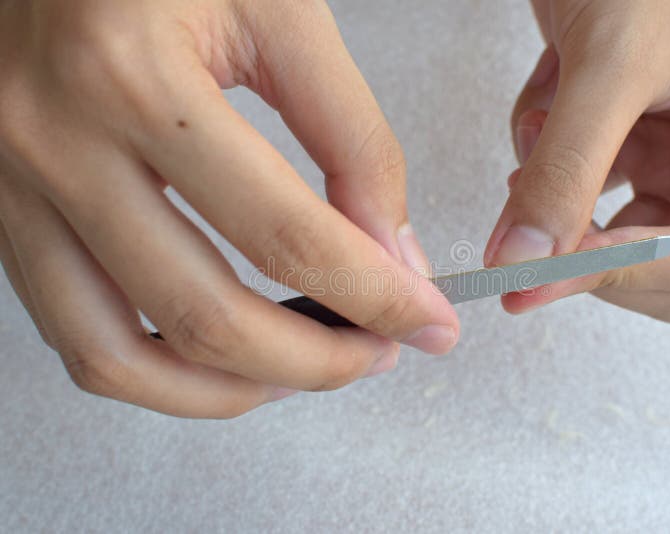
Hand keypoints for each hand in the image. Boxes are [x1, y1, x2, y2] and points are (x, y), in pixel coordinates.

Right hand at [0, 0, 458, 417]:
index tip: (426, 321)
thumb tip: (390, 253)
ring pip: (122, 356)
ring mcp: (18, 187)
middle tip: (375, 353)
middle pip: (205, 318)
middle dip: (315, 362)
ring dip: (229, 391)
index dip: (374, 296)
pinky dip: (156, 369)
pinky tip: (217, 354)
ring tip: (301, 372)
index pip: (286, 236)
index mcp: (135, 78)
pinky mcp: (10, 212)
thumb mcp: (279, 13)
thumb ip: (350, 136)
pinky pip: (75, 331)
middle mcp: (58, 143)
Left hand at [485, 0, 669, 321]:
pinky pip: (567, 192)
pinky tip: (538, 111)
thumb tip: (522, 263)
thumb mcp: (612, 63)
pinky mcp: (618, 146)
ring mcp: (667, 157)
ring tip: (537, 130)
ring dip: (554, 201)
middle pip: (659, 271)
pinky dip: (537, 164)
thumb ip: (568, 168)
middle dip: (587, 255)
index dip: (617, 275)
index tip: (534, 276)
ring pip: (603, 239)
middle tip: (527, 238)